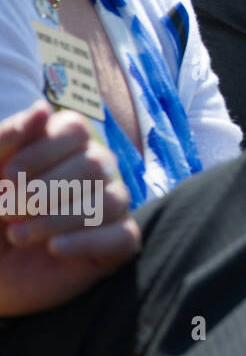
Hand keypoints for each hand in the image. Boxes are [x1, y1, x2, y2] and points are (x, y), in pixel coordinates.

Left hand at [0, 99, 139, 316]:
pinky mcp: (117, 243)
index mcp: (68, 145)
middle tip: (5, 212)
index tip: (6, 175)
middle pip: (95, 164)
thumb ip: (7, 140)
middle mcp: (98, 170)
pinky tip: (54, 248)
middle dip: (43, 191)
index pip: (76, 129)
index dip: (43, 150)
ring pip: (111, 199)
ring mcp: (111, 206)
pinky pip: (123, 236)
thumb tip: (43, 108)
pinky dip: (86, 241)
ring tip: (19, 236)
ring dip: (58, 218)